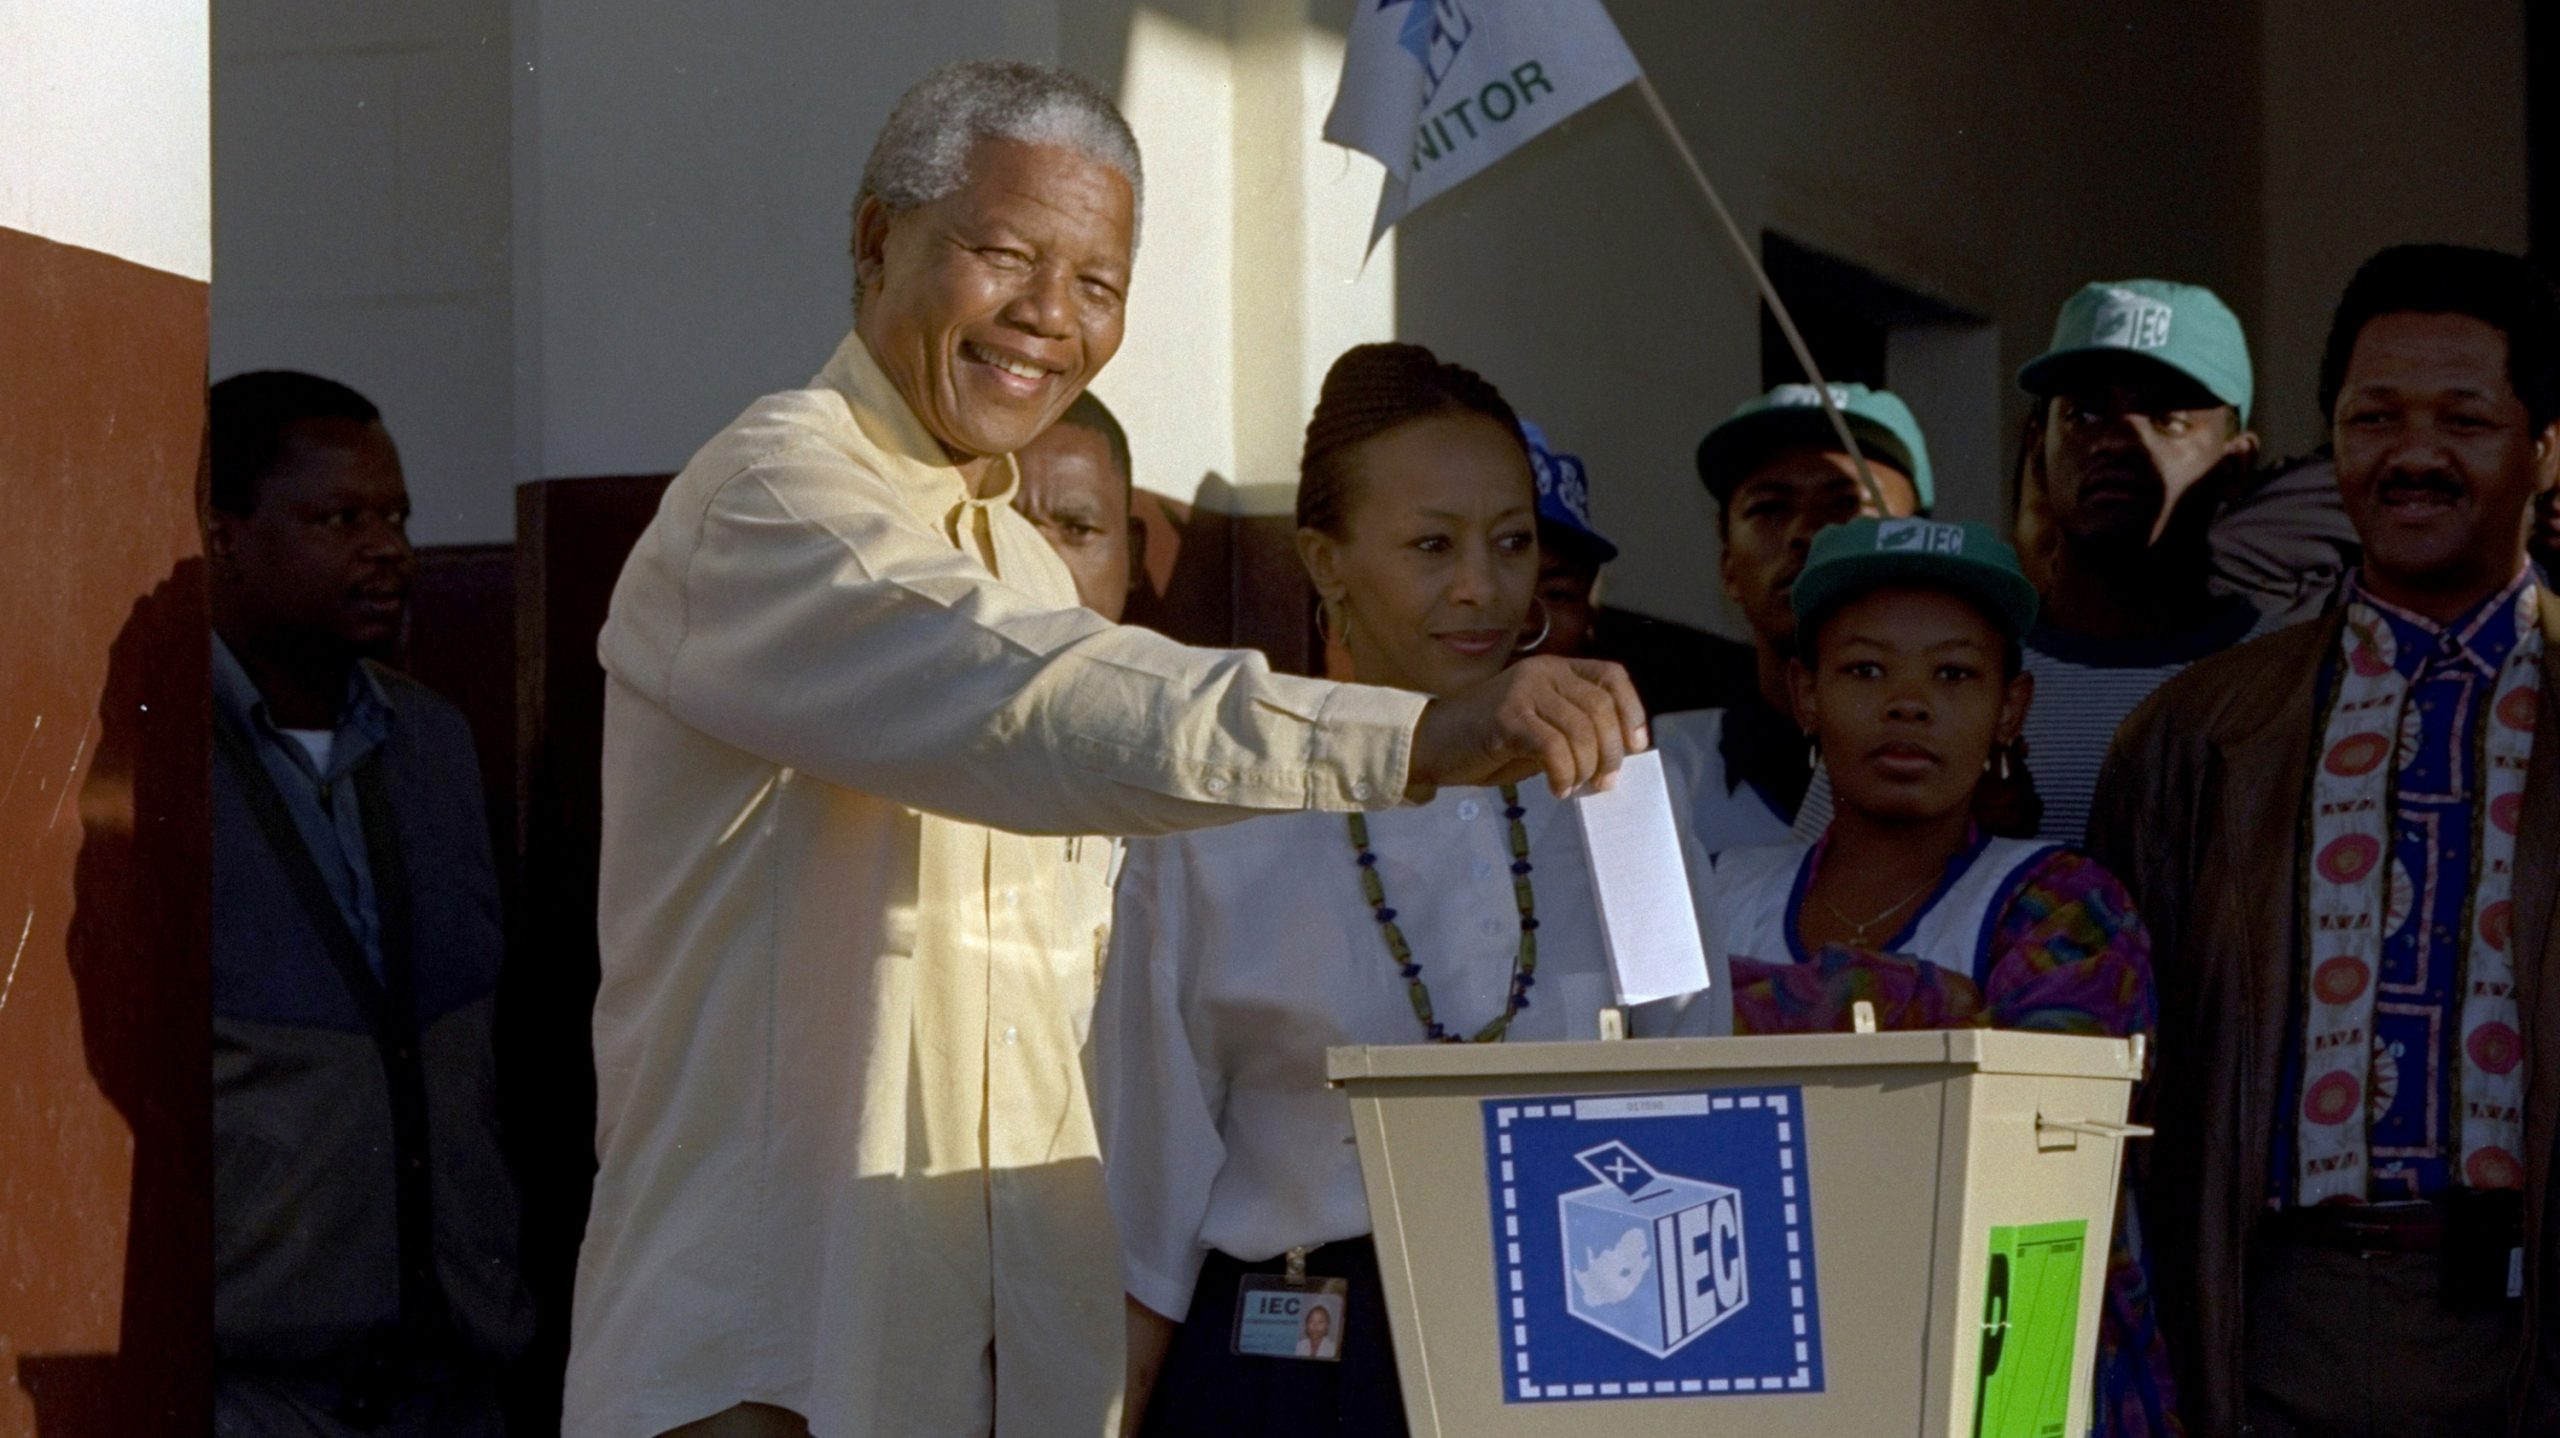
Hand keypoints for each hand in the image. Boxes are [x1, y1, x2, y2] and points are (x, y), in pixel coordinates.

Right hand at [1409, 656, 1648, 798]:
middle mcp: (1542, 671)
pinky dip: (1562, 773)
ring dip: (1586, 767)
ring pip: (1580, 729)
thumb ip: (1574, 730)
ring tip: (1574, 786)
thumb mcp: (1540, 728)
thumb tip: (1619, 755)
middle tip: (1604, 782)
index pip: (1612, 677)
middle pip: (1601, 707)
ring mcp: (1523, 691)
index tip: (1637, 746)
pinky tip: (1556, 789)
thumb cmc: (1488, 741)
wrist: (1432, 743)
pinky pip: (1552, 746)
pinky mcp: (1506, 716)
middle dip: (1611, 751)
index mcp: (1555, 669)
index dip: (1632, 711)